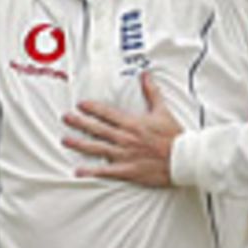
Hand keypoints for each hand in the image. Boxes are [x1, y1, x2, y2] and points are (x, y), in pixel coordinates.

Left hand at [62, 73, 181, 186]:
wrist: (182, 159)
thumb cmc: (173, 136)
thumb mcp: (162, 111)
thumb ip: (151, 92)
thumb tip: (145, 75)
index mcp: (132, 123)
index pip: (107, 113)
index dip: (92, 108)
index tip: (80, 104)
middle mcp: (125, 138)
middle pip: (97, 128)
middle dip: (79, 122)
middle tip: (66, 118)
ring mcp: (124, 155)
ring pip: (97, 148)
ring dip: (80, 144)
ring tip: (65, 140)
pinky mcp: (127, 170)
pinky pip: (106, 171)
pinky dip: (92, 172)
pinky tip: (78, 171)